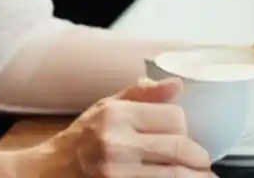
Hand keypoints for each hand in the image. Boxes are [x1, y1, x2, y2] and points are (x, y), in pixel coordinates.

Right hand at [23, 78, 215, 176]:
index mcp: (116, 116)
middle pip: (179, 148)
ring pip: (174, 176)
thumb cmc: (81, 139)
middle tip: (203, 164)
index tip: (188, 138)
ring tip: (201, 177)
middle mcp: (116, 144)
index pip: (175, 118)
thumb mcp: (106, 107)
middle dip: (198, 159)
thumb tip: (177, 84)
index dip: (186, 129)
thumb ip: (142, 94)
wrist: (50, 172)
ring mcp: (116, 174)